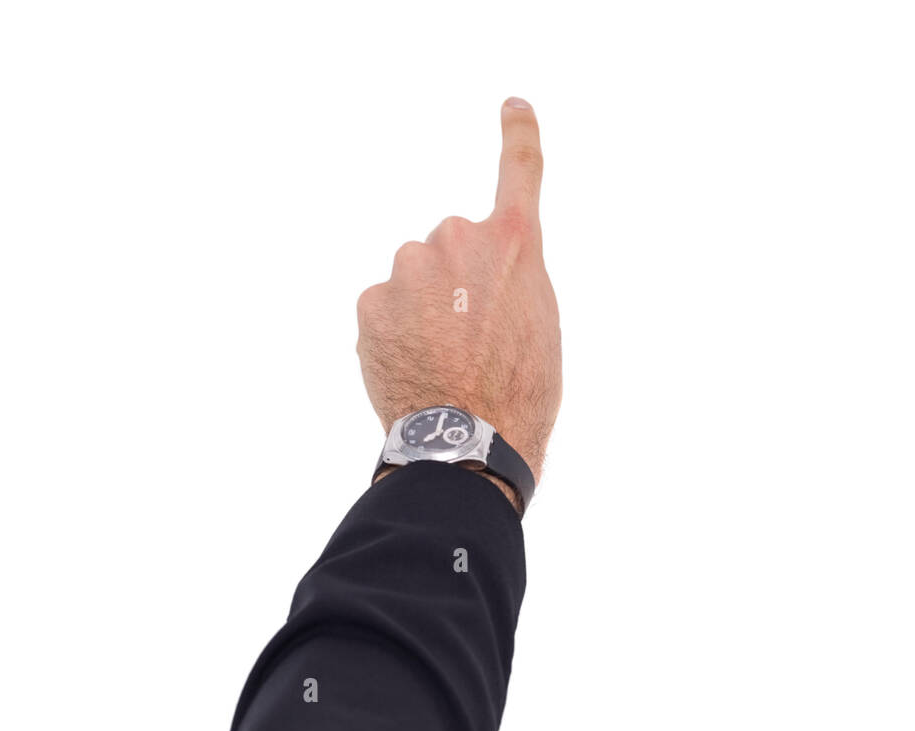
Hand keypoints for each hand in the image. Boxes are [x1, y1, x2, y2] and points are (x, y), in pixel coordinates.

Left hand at [357, 97, 561, 493]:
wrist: (469, 440)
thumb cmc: (520, 392)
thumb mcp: (541, 324)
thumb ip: (512, 278)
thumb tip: (478, 279)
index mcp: (512, 244)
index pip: (519, 173)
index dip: (518, 136)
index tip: (513, 106)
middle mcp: (457, 239)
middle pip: (452, 246)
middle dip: (458, 281)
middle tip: (475, 338)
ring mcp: (409, 268)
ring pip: (415, 279)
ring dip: (425, 308)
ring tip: (445, 361)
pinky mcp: (372, 301)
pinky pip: (386, 308)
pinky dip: (396, 333)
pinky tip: (416, 368)